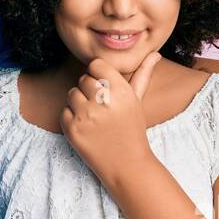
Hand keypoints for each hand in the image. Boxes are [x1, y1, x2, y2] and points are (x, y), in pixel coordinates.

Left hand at [60, 53, 160, 186]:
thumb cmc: (132, 128)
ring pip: (72, 93)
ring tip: (94, 117)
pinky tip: (87, 128)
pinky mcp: (73, 129)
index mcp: (120, 90)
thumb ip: (142, 74)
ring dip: (79, 103)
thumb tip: (154, 54)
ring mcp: (86, 115)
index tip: (104, 87)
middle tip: (101, 107)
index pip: (96, 65)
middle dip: (90, 90)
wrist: (126, 164)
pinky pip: (64, 111)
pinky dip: (72, 118)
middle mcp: (103, 100)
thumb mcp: (137, 100)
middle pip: (83, 79)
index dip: (98, 75)